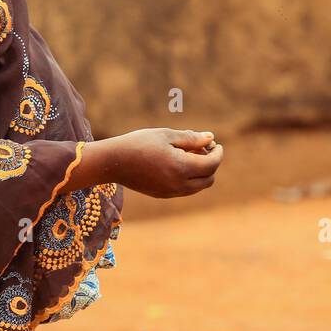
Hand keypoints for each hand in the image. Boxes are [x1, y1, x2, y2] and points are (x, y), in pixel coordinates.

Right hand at [104, 128, 222, 198]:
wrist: (113, 162)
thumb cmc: (138, 143)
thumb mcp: (166, 135)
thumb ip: (191, 138)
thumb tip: (211, 138)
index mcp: (181, 167)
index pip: (212, 164)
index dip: (218, 153)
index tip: (216, 144)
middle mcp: (178, 184)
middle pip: (209, 179)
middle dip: (212, 164)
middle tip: (203, 148)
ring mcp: (170, 192)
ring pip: (198, 187)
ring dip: (201, 173)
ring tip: (190, 154)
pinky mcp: (162, 194)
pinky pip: (185, 190)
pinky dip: (189, 178)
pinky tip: (178, 164)